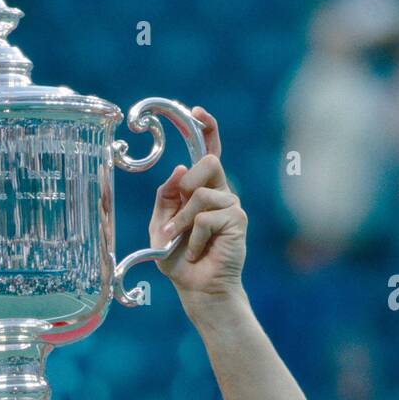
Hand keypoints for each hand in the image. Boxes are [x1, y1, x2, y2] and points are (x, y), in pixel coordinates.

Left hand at [148, 107, 246, 301]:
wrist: (197, 288)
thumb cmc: (179, 259)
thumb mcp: (160, 225)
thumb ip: (166, 197)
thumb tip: (179, 167)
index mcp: (203, 190)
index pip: (209, 152)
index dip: (207, 129)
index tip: (197, 111)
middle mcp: (221, 193)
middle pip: (208, 161)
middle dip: (187, 184)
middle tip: (176, 215)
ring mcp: (232, 206)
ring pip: (201, 195)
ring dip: (182, 222)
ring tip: (181, 242)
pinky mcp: (238, 221)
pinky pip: (206, 218)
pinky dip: (193, 238)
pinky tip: (197, 252)